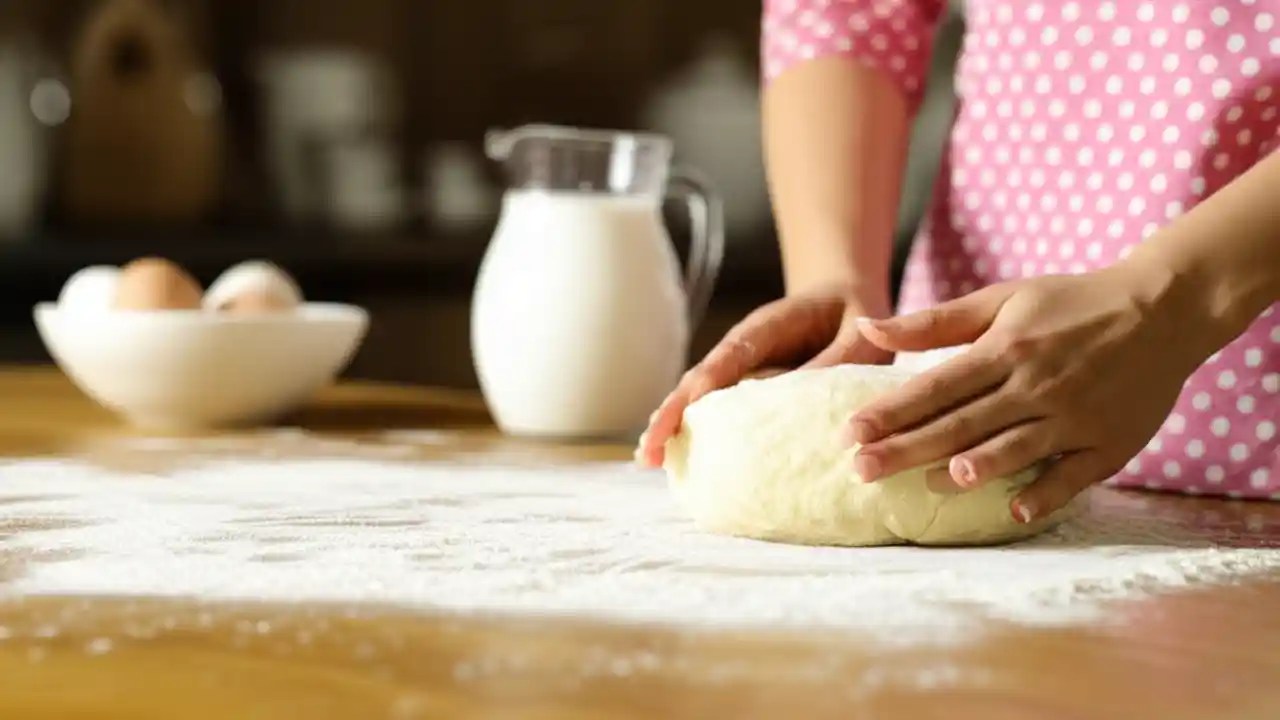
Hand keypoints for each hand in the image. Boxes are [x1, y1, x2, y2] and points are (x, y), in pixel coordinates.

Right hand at [635, 282, 892, 467]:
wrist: (841, 298)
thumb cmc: (852, 313)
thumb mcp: (859, 330)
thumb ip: (839, 359)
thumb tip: (812, 399)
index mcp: (766, 326)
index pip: (730, 355)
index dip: (708, 381)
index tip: (688, 408)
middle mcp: (741, 347)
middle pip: (698, 379)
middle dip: (670, 413)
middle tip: (647, 451)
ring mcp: (737, 367)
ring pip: (696, 396)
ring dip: (670, 425)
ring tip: (648, 459)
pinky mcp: (743, 387)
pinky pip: (714, 409)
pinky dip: (691, 429)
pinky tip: (675, 457)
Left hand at [845, 263, 1218, 523]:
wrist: (1164, 308)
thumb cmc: (1070, 304)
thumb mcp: (1001, 299)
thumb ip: (933, 323)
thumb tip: (867, 328)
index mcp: (1004, 349)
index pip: (933, 387)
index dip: (888, 411)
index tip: (848, 433)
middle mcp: (1034, 385)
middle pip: (961, 423)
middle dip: (906, 448)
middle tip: (860, 471)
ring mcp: (1073, 417)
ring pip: (1014, 448)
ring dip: (973, 468)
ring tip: (930, 484)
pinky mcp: (1109, 445)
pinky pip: (1071, 475)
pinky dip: (1044, 493)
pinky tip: (1012, 510)